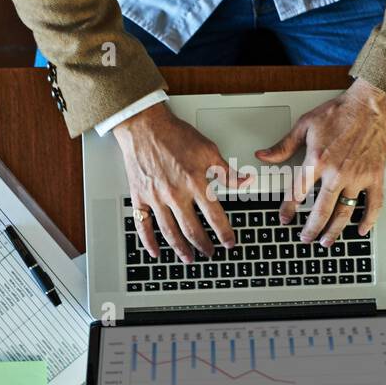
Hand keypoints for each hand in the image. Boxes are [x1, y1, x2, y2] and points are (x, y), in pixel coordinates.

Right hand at [112, 103, 250, 262]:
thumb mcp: (207, 149)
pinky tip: (155, 252)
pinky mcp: (140, 197)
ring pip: (169, 232)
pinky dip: (148, 241)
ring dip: (180, 249)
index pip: (214, 216)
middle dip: (204, 245)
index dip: (224, 233)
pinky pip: (142, 225)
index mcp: (195, 183)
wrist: (145, 126)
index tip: (229, 243)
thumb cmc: (174, 135)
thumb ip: (226, 170)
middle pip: (192, 229)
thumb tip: (245, 181)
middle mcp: (175, 194)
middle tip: (210, 253)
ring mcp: (156, 198)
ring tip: (189, 258)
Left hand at [255, 79, 385, 244]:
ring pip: (344, 212)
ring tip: (327, 241)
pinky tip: (361, 229)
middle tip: (304, 238)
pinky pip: (373, 204)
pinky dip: (368, 220)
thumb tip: (263, 156)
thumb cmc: (340, 112)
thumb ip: (284, 145)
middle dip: (311, 229)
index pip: (298, 193)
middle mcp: (337, 173)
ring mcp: (358, 177)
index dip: (288, 209)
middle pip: (321, 210)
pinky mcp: (375, 176)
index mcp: (317, 161)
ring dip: (334, 231)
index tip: (284, 219)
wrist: (372, 104)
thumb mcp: (305, 125)